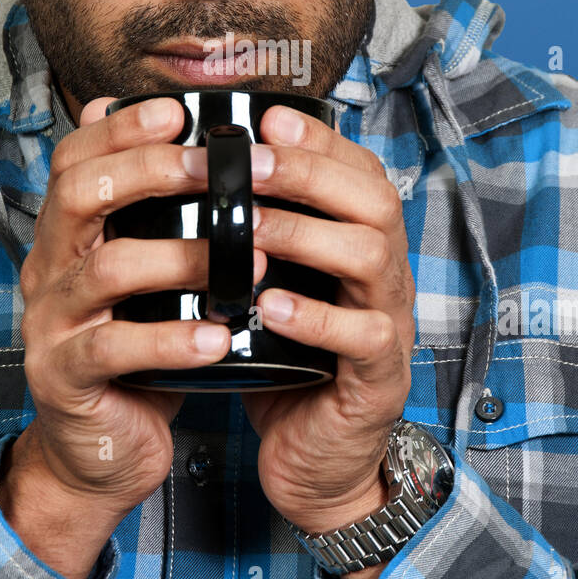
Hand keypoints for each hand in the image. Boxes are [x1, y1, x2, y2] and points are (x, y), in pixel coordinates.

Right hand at [15, 95, 242, 521]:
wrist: (99, 449)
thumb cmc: (134, 350)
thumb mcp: (143, 278)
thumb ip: (152, 218)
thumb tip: (176, 141)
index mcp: (66, 237)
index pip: (75, 160)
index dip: (120, 129)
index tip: (177, 111)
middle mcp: (47, 269)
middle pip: (79, 196)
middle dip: (149, 172)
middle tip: (215, 169)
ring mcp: (50, 324)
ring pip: (106, 270)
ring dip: (181, 258)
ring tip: (245, 261)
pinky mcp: (65, 378)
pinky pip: (114, 349)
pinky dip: (172, 340)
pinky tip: (219, 339)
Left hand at [239, 103, 415, 540]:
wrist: (315, 459)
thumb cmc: (285, 361)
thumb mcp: (268, 286)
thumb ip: (250, 233)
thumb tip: (190, 169)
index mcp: (360, 242)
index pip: (357, 169)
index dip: (317, 140)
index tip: (265, 119)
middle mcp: (384, 273)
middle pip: (373, 199)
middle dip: (310, 172)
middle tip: (250, 163)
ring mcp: (387, 323)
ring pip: (372, 257)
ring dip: (308, 234)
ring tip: (251, 230)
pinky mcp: (377, 379)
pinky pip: (363, 337)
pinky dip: (316, 317)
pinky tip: (271, 307)